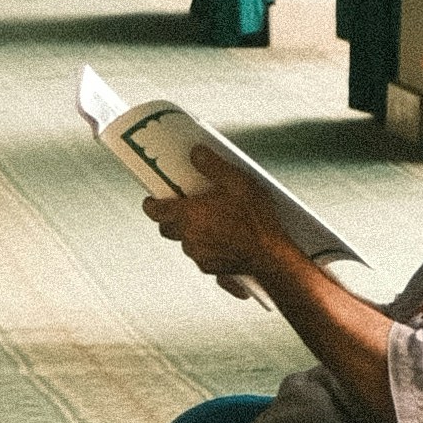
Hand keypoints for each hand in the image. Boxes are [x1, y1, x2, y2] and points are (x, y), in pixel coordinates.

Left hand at [143, 162, 276, 291]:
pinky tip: (225, 238)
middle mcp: (189, 239)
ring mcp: (200, 257)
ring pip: (186, 242)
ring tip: (211, 219)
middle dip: (171, 217)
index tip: (151, 198)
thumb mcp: (236, 181)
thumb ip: (212, 164)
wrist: (272, 258)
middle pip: (167, 228)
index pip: (155, 211)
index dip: (150, 204)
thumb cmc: (255, 219)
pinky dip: (208, 247)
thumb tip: (195, 153)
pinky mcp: (212, 269)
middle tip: (184, 205)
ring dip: (192, 232)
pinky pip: (202, 255)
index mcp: (188, 216)